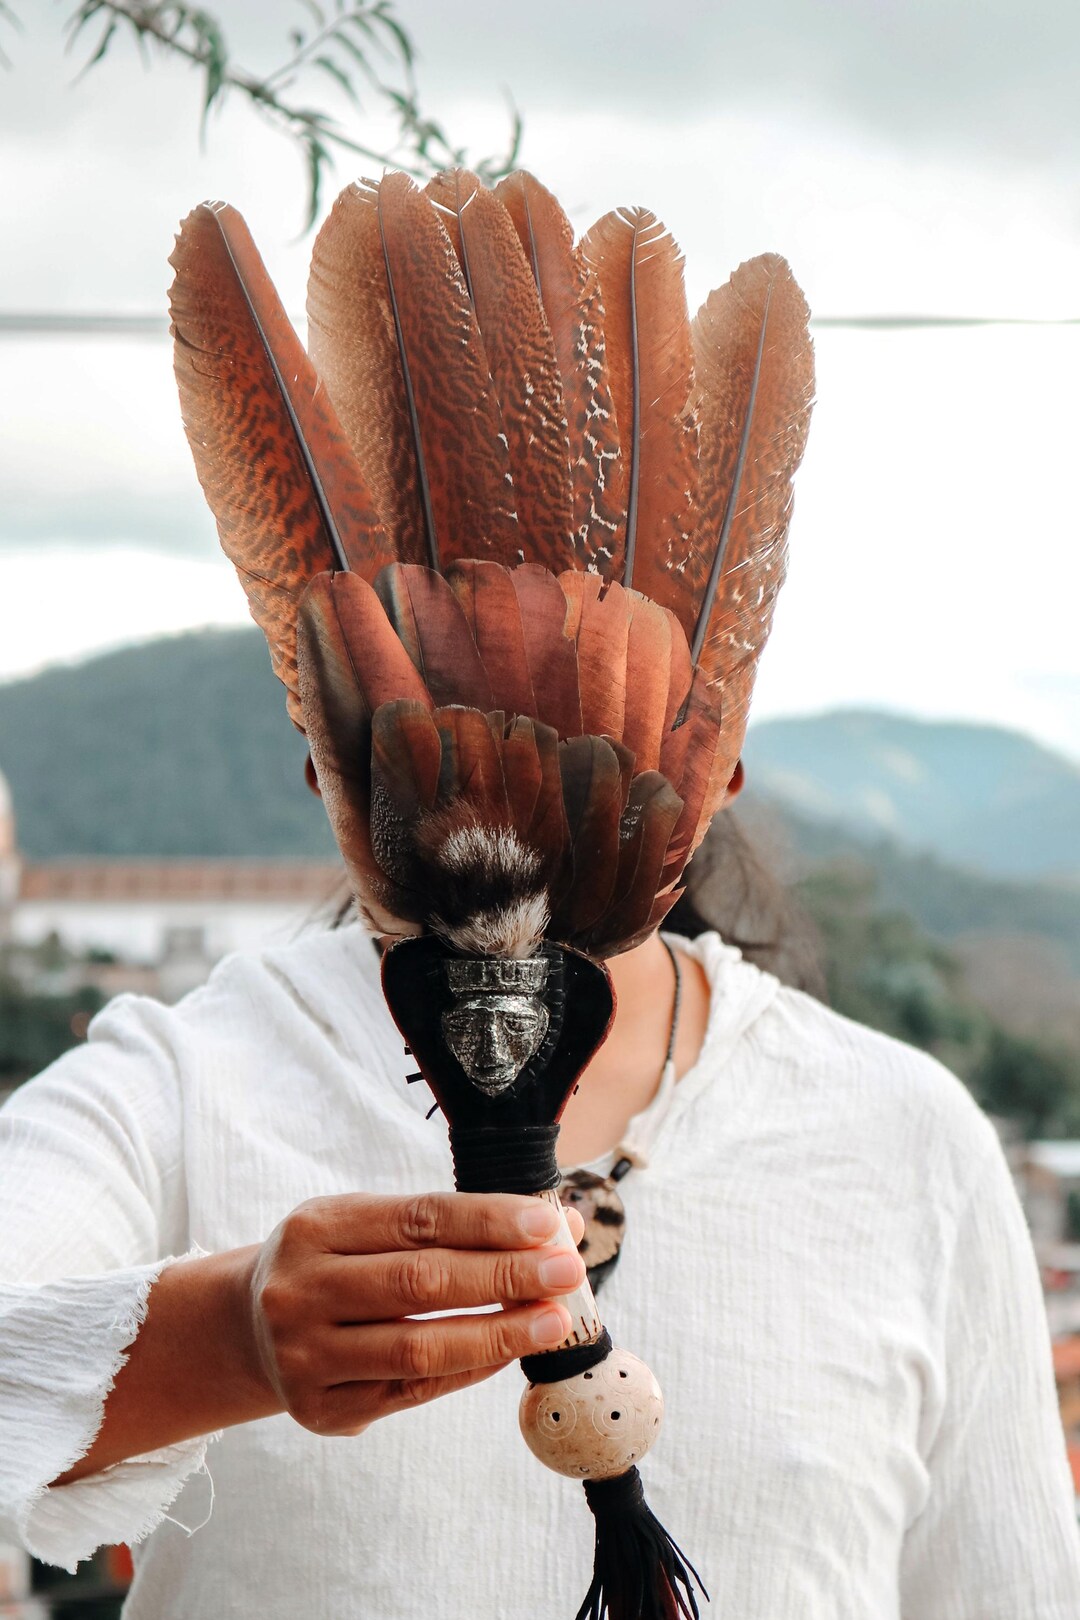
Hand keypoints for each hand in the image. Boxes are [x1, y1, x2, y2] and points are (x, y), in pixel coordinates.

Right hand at [245, 1191, 585, 1436]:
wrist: (247, 1330)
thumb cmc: (333, 1264)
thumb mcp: (366, 1225)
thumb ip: (450, 1226)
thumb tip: (556, 1225)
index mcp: (315, 1227)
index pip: (417, 1219)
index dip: (488, 1221)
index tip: (549, 1225)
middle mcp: (301, 1291)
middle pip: (420, 1283)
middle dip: (505, 1275)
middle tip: (569, 1270)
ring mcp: (305, 1357)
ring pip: (418, 1348)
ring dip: (499, 1334)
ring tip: (556, 1321)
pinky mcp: (321, 1412)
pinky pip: (412, 1391)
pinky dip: (469, 1370)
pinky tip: (510, 1352)